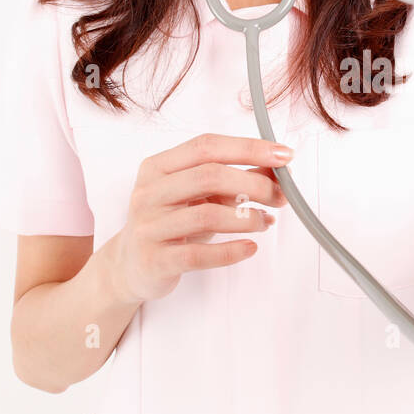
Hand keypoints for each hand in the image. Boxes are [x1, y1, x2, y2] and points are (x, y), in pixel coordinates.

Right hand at [106, 133, 291, 303]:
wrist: (130, 266)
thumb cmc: (170, 223)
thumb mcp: (198, 196)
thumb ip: (235, 180)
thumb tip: (278, 170)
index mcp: (158, 167)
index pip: (206, 147)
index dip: (248, 148)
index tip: (283, 155)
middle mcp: (149, 192)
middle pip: (209, 176)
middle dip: (254, 183)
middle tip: (280, 195)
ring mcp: (149, 226)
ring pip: (206, 215)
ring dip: (246, 218)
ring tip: (264, 222)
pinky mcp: (154, 260)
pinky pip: (198, 254)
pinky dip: (231, 251)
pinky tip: (250, 247)